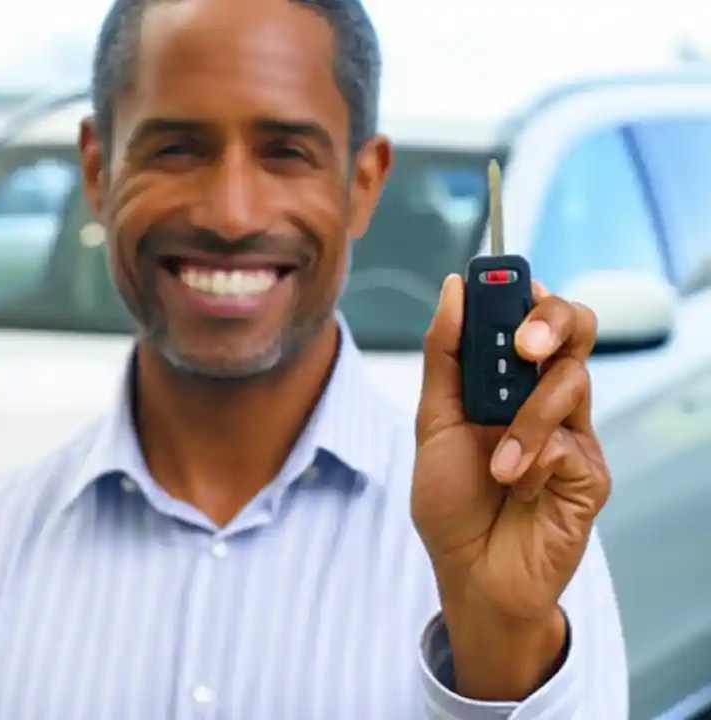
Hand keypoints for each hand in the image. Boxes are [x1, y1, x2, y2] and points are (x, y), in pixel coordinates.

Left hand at [410, 274, 611, 700]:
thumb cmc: (452, 502)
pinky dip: (533, 463)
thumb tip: (453, 288)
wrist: (470, 574)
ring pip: (569, 383)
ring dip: (524, 422)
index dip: (525, 292)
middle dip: (549, 322)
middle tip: (523, 345)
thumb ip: (446, 358)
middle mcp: (544, 399)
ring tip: (499, 466)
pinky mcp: (590, 472)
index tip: (506, 279)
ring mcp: (573, 433)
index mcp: (506, 381)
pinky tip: (518, 490)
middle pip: (574, 329)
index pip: (530, 316)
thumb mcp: (433, 423)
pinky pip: (569, 442)